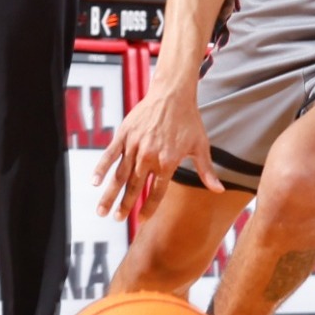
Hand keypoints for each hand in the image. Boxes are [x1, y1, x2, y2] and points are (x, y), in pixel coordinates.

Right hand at [93, 87, 222, 220]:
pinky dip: (102, 168)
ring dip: (111, 194)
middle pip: (135, 187)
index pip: (157, 192)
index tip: (142, 221)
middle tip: (117, 220)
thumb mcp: (201, 146)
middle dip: (125, 205)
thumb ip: (206, 171)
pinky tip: (95, 182)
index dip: (149, 208)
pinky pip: (110, 154)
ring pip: (120, 175)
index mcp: (168, 162)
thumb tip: (219, 191)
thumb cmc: (189, 120)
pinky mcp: (124, 134)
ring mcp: (135, 145)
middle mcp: (150, 156)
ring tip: (102, 211)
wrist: (173, 93)